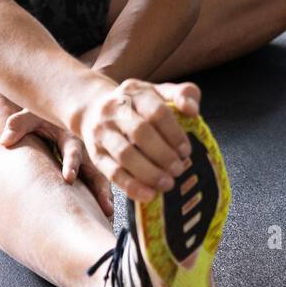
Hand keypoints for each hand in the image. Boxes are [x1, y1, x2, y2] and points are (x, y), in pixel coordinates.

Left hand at [0, 109, 113, 217]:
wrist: (56, 108)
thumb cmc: (42, 115)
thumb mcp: (30, 115)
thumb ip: (18, 125)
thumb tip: (4, 140)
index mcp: (70, 135)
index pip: (73, 151)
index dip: (71, 164)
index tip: (68, 179)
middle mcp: (84, 149)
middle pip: (95, 169)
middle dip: (100, 188)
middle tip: (104, 206)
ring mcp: (89, 160)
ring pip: (101, 178)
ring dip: (105, 196)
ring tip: (108, 215)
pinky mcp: (90, 168)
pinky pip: (99, 182)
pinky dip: (104, 197)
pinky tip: (106, 215)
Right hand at [71, 79, 201, 202]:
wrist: (92, 107)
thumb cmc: (136, 104)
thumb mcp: (159, 92)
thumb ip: (182, 94)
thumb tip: (193, 110)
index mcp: (135, 92)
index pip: (156, 111)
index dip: (173, 133)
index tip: (186, 151)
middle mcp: (114, 110)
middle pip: (140, 132)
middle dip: (162, 154)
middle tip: (179, 170)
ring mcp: (102, 132)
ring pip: (124, 154)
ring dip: (148, 172)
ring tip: (167, 184)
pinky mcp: (95, 153)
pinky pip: (111, 172)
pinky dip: (131, 186)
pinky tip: (148, 195)